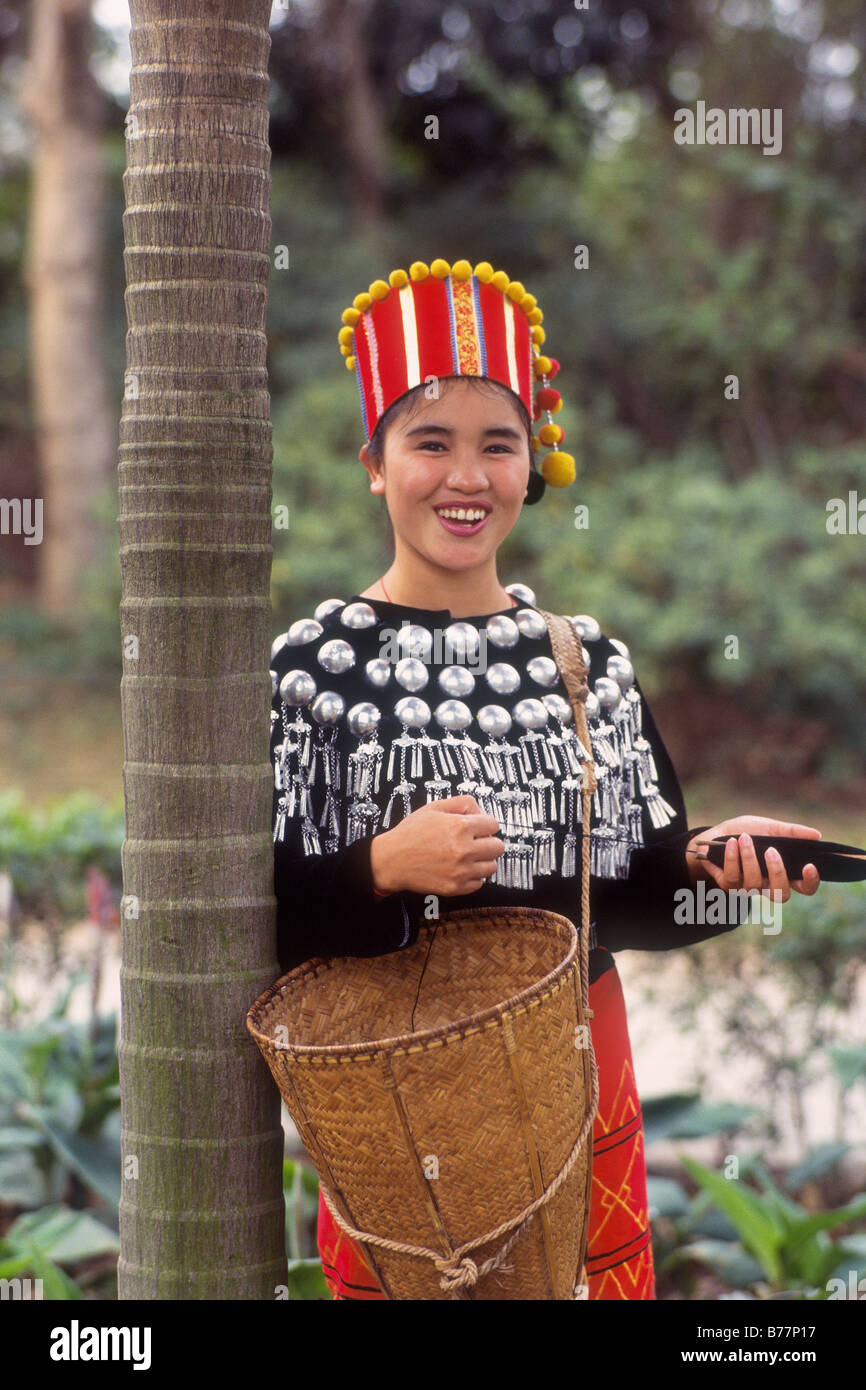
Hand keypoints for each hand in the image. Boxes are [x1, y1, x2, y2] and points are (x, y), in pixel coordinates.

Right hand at [369, 795, 504, 896]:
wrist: (391, 860)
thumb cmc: (411, 833)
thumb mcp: (434, 807)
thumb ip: (462, 803)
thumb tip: (481, 813)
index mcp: (460, 827)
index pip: (493, 825)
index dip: (485, 824)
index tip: (478, 828)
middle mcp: (464, 849)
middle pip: (498, 847)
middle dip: (488, 842)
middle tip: (475, 842)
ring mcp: (461, 871)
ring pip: (492, 866)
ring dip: (483, 860)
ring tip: (467, 856)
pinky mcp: (455, 887)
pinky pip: (479, 883)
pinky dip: (473, 876)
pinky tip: (460, 868)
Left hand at [685, 816, 821, 899]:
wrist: (715, 835)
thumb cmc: (747, 832)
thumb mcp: (770, 827)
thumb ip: (792, 832)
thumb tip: (817, 835)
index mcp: (784, 872)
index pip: (804, 887)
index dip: (810, 882)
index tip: (809, 866)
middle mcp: (768, 885)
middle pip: (782, 895)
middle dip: (777, 873)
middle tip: (771, 851)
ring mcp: (748, 888)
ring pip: (753, 883)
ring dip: (749, 857)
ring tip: (744, 837)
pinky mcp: (729, 886)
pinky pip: (733, 877)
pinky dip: (732, 857)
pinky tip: (731, 842)